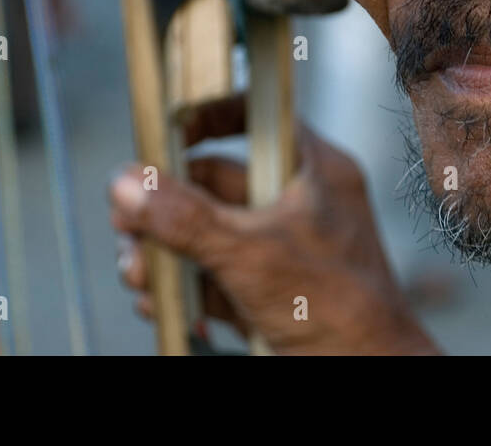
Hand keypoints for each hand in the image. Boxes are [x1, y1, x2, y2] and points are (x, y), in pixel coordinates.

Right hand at [109, 96, 439, 354]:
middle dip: (166, 206)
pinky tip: (155, 301)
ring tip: (136, 270)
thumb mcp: (250, 254)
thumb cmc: (334, 306)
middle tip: (125, 220)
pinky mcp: (269, 291)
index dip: (207, 116)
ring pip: (209, 233)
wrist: (365, 376)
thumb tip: (126, 182)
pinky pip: (215, 276)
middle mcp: (300, 201)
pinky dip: (183, 286)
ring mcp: (283, 248)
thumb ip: (186, 218)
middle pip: (216, 183)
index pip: (257, 115)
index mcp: (314, 169)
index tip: (163, 129)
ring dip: (165, 250)